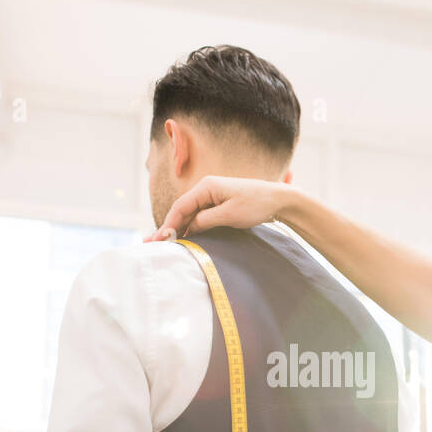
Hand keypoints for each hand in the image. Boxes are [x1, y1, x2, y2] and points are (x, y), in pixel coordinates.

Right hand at [146, 176, 293, 241]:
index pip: (181, 206)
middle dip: (168, 227)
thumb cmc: (256, 204)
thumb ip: (206, 221)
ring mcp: (211, 197)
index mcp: (206, 186)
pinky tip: (183, 240)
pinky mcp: (217, 205)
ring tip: (164, 245)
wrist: (277, 200)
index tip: (160, 239)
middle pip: (181, 210)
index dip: (168, 223)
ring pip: (189, 215)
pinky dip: (190, 228)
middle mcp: (205, 189)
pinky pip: (198, 217)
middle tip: (153, 244)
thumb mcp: (230, 215)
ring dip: (178, 229)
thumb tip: (189, 228)